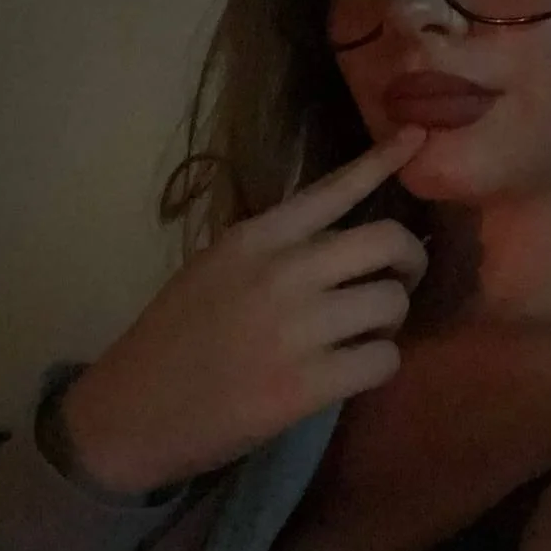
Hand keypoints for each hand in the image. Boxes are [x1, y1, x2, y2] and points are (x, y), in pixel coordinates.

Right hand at [62, 126, 428, 493]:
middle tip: (398, 282)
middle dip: (409, 262)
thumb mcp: (213, 269)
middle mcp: (282, 271)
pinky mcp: (307, 384)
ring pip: (393, 302)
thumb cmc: (171, 340)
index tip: (419, 137)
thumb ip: (273, 249)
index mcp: (255, 238)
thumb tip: (341, 244)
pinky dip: (378, 366)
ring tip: (361, 336)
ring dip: (388, 322)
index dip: (383, 161)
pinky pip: (384, 360)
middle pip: (388, 241)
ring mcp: (297, 327)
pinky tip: (351, 372)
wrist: (130, 412)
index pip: (335, 189)